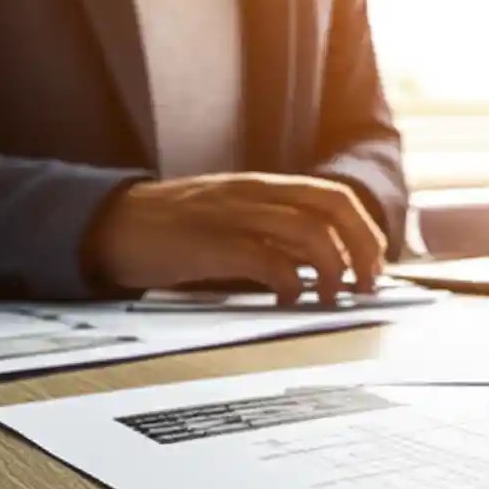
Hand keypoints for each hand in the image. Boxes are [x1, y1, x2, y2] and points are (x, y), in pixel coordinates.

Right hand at [91, 173, 385, 304]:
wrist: (113, 224)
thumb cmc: (177, 230)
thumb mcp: (235, 219)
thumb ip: (276, 233)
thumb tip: (323, 264)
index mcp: (265, 187)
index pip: (334, 196)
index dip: (365, 229)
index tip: (375, 263)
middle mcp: (256, 194)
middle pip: (334, 209)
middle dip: (362, 247)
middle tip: (367, 284)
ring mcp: (235, 216)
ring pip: (310, 232)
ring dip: (333, 268)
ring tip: (332, 297)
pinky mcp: (212, 243)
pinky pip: (267, 259)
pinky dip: (290, 284)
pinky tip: (289, 301)